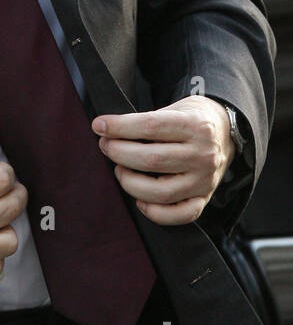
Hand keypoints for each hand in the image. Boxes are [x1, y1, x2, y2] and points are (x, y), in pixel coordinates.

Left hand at [91, 96, 235, 225]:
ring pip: (161, 192)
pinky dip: (154, 212)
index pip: (151, 126)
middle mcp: (203, 155)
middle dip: (119, 153)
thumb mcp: (174, 109)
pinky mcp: (203, 199)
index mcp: (196, 125)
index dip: (120, 127)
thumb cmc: (191, 120)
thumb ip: (145, 121)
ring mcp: (204, 180)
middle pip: (152, 160)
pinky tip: (140, 199)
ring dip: (130, 182)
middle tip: (106, 146)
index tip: (99, 126)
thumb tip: (107, 131)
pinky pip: (179, 215)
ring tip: (120, 170)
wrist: (225, 133)